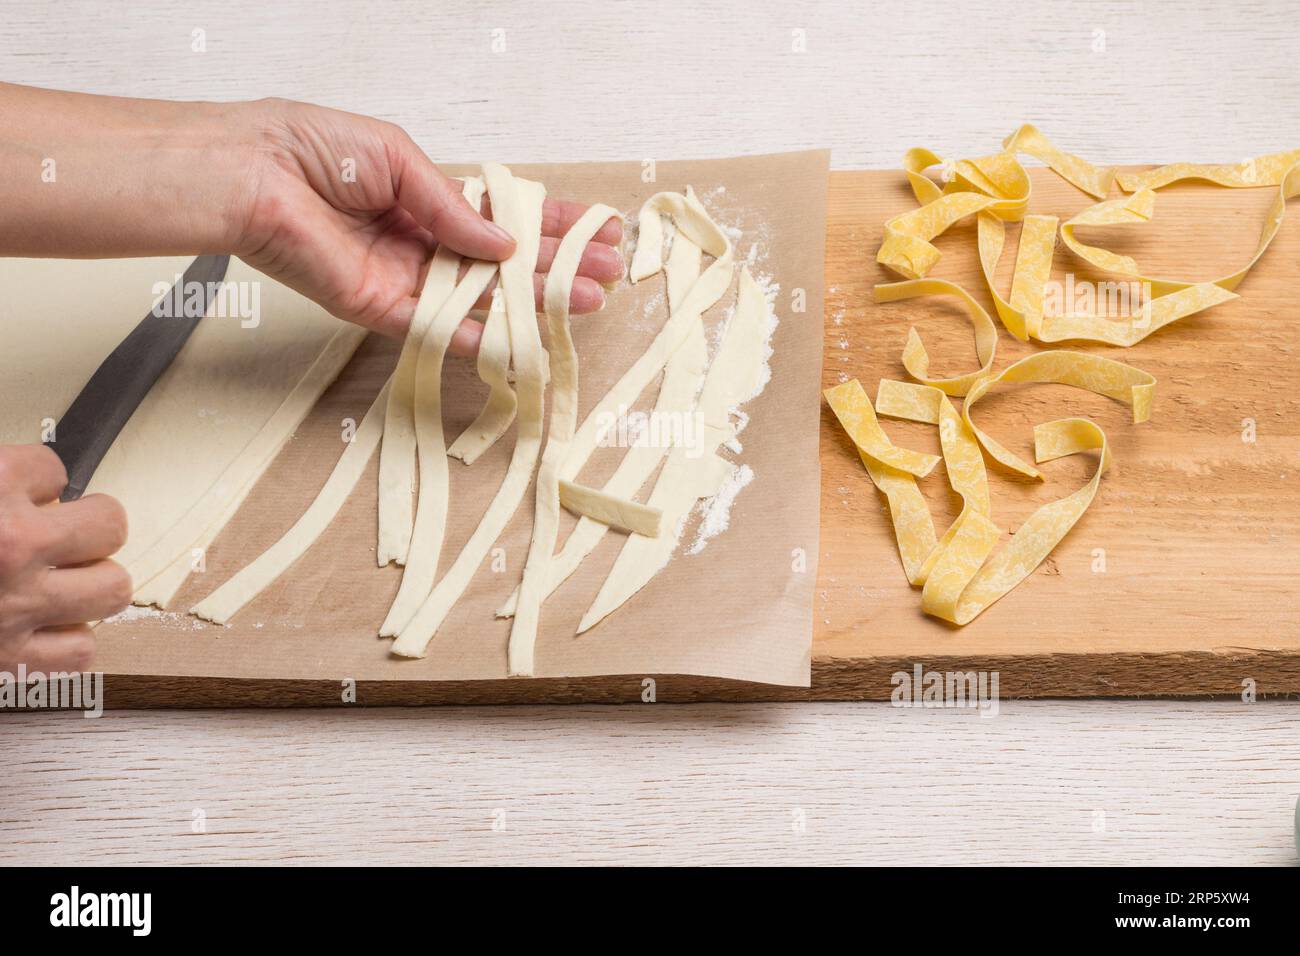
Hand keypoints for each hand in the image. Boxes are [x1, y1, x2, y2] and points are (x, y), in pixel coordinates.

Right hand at [0, 445, 129, 672]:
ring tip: (61, 582)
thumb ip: (0, 482)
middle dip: (90, 529)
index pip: (54, 469)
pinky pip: (80, 651)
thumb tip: (40, 486)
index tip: (24, 493)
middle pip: (110, 525)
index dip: (38, 481)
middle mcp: (12, 544)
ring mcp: (15, 604)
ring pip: (112, 588)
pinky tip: (45, 626)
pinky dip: (68, 641)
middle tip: (64, 536)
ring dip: (91, 584)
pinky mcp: (7, 658)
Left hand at [227, 98, 623, 354]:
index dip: (552, 223)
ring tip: (584, 302)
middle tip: (606, 276)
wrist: (252, 174)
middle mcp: (422, 241)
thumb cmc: (311, 148)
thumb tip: (504, 241)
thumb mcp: (400, 157)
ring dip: (534, 302)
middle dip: (557, 266)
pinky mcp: (380, 309)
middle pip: (503, 262)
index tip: (598, 231)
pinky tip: (524, 339)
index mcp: (427, 197)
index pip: (503, 215)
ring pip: (482, 298)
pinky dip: (481, 336)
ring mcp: (405, 278)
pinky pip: (439, 327)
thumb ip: (453, 204)